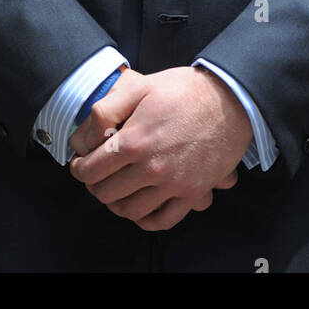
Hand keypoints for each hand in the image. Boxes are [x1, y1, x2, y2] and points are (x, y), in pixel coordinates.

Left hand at [69, 66, 250, 230]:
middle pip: (107, 193)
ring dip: (115, 204)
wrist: (230, 100)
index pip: (91, 170)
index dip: (79, 168)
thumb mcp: (140, 87)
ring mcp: (173, 185)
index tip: (80, 163)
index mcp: (135, 142)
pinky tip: (139, 208)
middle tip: (95, 175)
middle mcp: (151, 169)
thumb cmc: (184, 90)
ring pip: (130, 211)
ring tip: (114, 190)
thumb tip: (84, 136)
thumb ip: (107, 109)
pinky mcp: (192, 193)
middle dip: (94, 185)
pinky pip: (162, 220)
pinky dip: (145, 219)